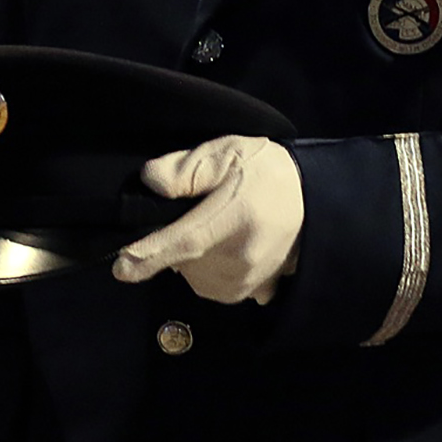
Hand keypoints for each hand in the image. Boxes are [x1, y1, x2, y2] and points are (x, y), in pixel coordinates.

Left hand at [113, 136, 303, 305]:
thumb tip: (150, 181)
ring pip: (194, 278)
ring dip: (192, 260)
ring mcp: (250, 279)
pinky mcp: (257, 289)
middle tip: (201, 213)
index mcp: (235, 218)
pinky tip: (227, 251)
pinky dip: (211, 273)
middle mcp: (242, 256)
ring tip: (215, 230)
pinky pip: (216, 289)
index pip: (185, 242)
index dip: (149, 255)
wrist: (319, 200)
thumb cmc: (268, 172)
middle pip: (183, 262)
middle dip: (177, 242)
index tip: (122, 266)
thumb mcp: (229, 152)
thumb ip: (188, 167)